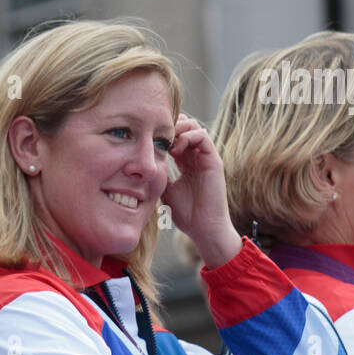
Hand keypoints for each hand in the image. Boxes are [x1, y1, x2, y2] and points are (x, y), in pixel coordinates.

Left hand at [160, 115, 240, 268]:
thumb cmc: (185, 213)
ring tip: (164, 142)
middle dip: (168, 126)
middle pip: (184, 126)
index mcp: (185, 162)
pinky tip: (174, 149)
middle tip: (154, 136)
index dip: (161, 134)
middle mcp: (196, 156)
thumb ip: (157, 174)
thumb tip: (139, 164)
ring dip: (177, 129)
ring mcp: (205, 157)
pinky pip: (202, 136)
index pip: (174, 136)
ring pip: (193, 127)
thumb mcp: (163, 189)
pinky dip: (187, 136)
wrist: (203, 228)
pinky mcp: (213, 160)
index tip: (146, 140)